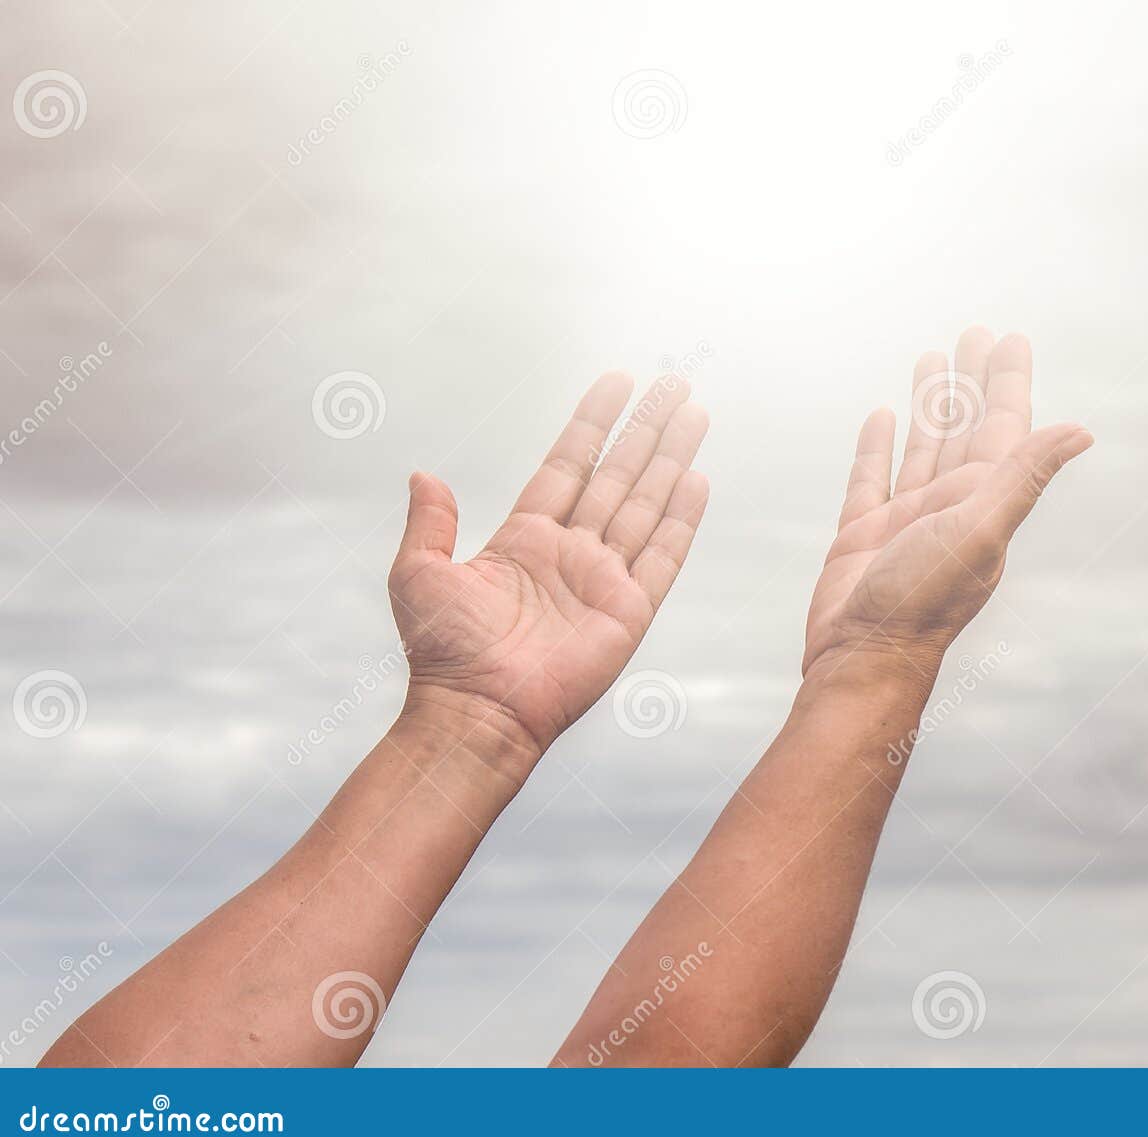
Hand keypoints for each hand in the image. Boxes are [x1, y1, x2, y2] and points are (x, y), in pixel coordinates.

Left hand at [389, 371, 709, 762]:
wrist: (475, 713)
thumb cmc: (441, 654)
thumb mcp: (418, 575)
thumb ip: (430, 524)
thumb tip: (424, 476)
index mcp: (525, 538)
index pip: (569, 464)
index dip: (593, 422)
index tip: (616, 381)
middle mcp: (571, 552)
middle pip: (620, 474)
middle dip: (646, 427)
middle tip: (674, 382)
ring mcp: (604, 580)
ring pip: (648, 503)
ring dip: (671, 456)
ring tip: (694, 412)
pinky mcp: (629, 611)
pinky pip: (664, 556)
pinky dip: (682, 517)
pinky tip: (697, 478)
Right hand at [803, 327, 1091, 681]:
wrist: (863, 656)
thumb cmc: (923, 602)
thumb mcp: (981, 532)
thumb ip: (1025, 477)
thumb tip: (1083, 430)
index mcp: (982, 501)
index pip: (1001, 427)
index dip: (1007, 382)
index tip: (1009, 339)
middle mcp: (949, 505)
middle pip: (964, 427)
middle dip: (971, 379)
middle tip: (975, 333)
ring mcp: (906, 519)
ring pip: (923, 446)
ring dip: (930, 403)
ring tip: (931, 357)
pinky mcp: (863, 534)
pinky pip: (872, 477)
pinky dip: (878, 446)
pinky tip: (883, 415)